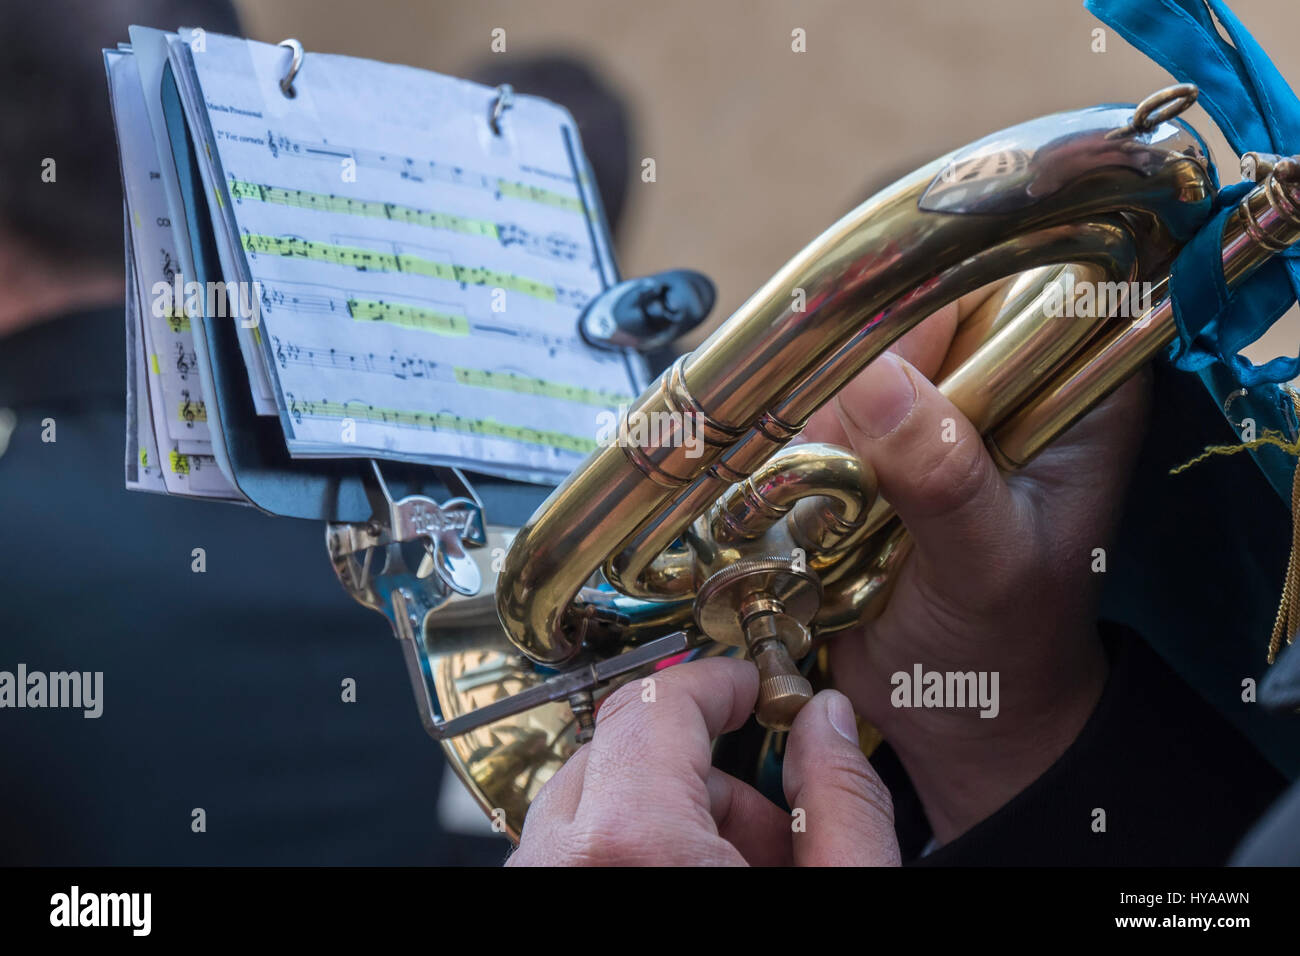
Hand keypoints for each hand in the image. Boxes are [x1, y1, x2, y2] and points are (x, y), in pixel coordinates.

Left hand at [507, 657, 899, 865]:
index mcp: (633, 848)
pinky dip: (627, 857)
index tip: (751, 692)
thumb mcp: (844, 898)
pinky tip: (692, 889)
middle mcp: (559, 867)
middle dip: (701, 772)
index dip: (717, 684)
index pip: (659, 704)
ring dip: (665, 820)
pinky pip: (568, 855)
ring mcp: (536, 889)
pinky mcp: (529, 913)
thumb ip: (844, 803)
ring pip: (589, 808)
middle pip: (619, 753)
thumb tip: (828, 726)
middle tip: (769, 820)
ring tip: (742, 869)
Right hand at [802, 289, 1148, 843]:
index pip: (1011, 279)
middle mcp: (1002, 383)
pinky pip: (816, 413)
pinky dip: (794, 449)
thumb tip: (870, 375)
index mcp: (1071, 390)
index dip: (937, 286)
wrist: (956, 717)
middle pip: (913, 307)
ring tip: (827, 499)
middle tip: (832, 442)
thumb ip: (943, 478)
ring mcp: (932, 412)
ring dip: (820, 419)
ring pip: (851, 359)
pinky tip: (802, 503)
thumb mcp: (988, 568)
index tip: (869, 330)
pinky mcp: (872, 445)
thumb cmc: (1003, 651)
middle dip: (859, 363)